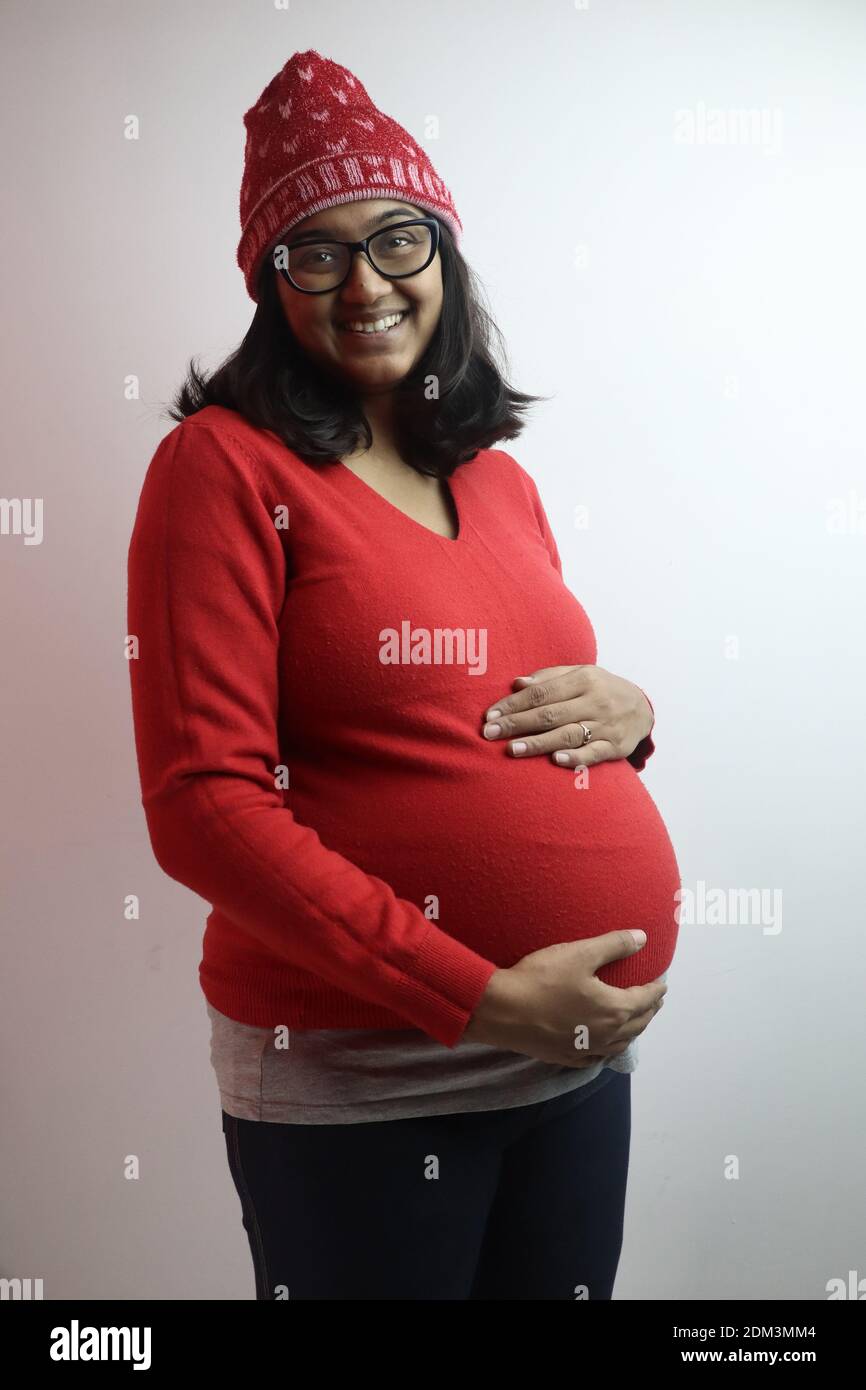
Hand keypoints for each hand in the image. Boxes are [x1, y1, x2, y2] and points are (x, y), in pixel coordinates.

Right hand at [462, 931, 667, 1066]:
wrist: (503, 1010)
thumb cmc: (542, 979)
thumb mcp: (580, 953)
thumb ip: (614, 945)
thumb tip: (643, 938)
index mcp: (614, 1009)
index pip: (645, 999)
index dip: (656, 990)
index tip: (663, 984)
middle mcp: (606, 1034)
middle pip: (637, 1024)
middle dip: (649, 1011)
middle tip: (654, 1001)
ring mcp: (586, 1049)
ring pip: (620, 1044)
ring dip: (633, 1031)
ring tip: (635, 1022)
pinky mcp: (566, 1057)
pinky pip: (597, 1057)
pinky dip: (608, 1049)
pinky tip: (603, 1046)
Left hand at [480, 664, 653, 767]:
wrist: (642, 707)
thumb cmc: (601, 689)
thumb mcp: (580, 674)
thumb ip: (548, 678)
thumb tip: (517, 683)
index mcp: (584, 679)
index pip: (541, 692)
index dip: (513, 704)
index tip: (490, 715)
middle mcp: (595, 701)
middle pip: (550, 714)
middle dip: (516, 724)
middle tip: (489, 733)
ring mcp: (606, 725)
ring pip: (567, 734)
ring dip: (538, 743)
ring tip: (512, 749)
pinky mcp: (616, 746)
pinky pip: (594, 754)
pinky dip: (576, 758)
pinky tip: (556, 760)